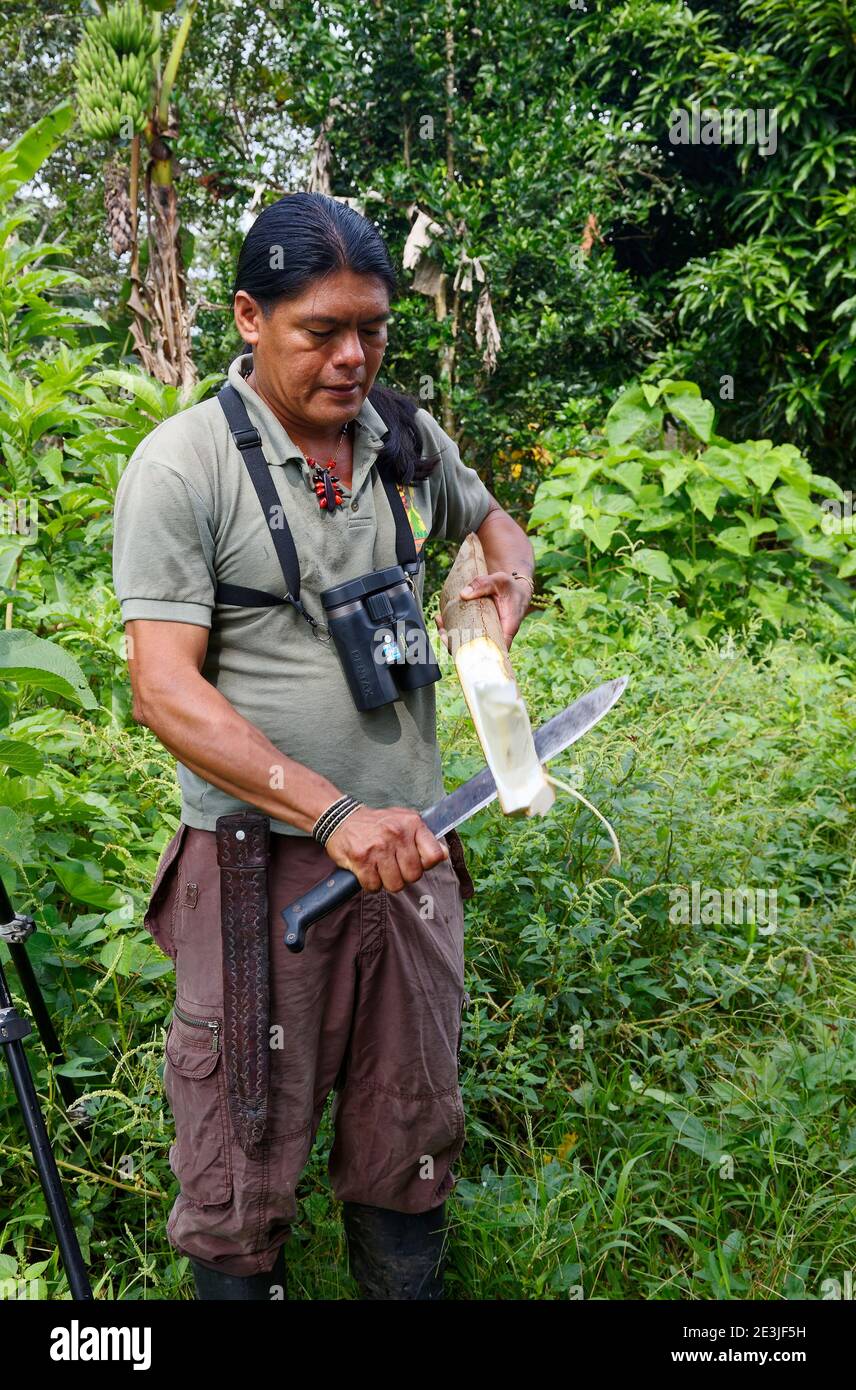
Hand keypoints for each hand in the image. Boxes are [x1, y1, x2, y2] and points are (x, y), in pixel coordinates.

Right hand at [324, 805, 448, 891]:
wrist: (341, 818)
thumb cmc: (376, 825)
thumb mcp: (404, 822)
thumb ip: (425, 839)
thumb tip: (445, 854)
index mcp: (412, 823)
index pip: (435, 855)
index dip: (426, 865)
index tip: (415, 861)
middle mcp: (397, 833)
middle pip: (414, 876)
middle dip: (404, 876)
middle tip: (393, 865)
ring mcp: (379, 846)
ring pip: (395, 885)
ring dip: (386, 882)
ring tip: (380, 868)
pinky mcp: (361, 858)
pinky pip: (374, 886)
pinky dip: (370, 884)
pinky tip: (367, 870)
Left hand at [436, 570, 532, 651]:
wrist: (513, 589)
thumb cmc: (509, 587)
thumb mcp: (500, 581)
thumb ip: (484, 584)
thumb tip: (463, 594)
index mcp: (506, 630)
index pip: (496, 652)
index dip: (479, 656)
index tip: (462, 650)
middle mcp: (495, 636)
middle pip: (476, 651)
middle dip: (456, 647)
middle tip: (444, 634)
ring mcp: (485, 634)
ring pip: (466, 644)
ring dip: (450, 638)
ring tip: (440, 623)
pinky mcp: (477, 629)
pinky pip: (463, 634)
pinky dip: (450, 629)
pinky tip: (440, 618)